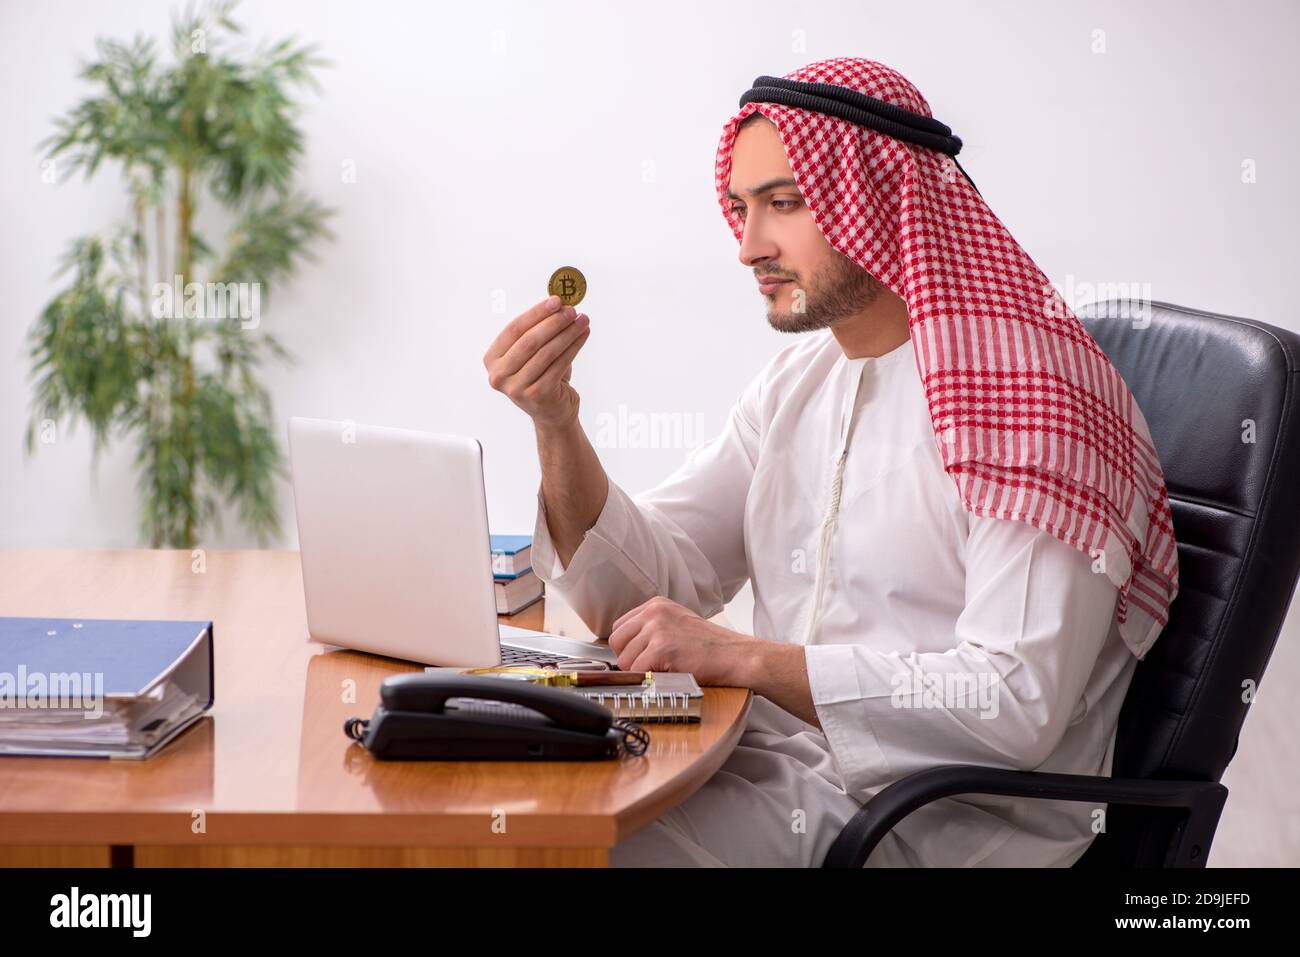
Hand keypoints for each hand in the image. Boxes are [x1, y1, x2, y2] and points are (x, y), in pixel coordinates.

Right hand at [484, 295, 590, 430]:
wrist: (552, 412)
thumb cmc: (542, 377)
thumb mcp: (533, 353)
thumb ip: (538, 329)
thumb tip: (558, 302)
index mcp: (492, 360)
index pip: (514, 329)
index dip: (536, 313)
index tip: (556, 300)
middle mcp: (499, 376)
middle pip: (530, 340)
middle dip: (554, 322)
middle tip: (571, 310)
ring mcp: (517, 388)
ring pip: (547, 352)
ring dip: (567, 333)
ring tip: (582, 320)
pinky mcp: (538, 395)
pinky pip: (559, 364)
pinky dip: (574, 347)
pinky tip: (583, 335)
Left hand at [608, 596, 757, 684]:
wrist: (736, 655)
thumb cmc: (710, 646)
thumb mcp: (677, 624)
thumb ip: (652, 628)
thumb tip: (627, 647)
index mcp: (656, 604)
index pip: (620, 626)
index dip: (627, 646)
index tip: (640, 656)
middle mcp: (654, 612)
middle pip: (616, 641)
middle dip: (628, 659)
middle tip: (650, 667)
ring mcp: (657, 629)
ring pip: (624, 659)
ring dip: (639, 671)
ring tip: (663, 669)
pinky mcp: (662, 648)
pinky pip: (636, 670)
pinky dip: (648, 678)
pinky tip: (666, 674)